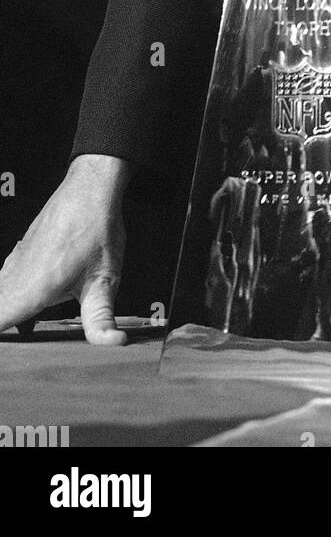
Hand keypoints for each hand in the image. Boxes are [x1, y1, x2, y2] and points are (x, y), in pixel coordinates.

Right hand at [0, 154, 129, 345]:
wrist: (89, 188)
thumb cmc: (97, 229)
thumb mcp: (104, 277)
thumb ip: (101, 316)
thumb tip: (111, 342)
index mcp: (34, 288)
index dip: (2, 339)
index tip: (9, 350)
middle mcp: (17, 276)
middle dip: (4, 323)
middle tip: (16, 344)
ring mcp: (15, 263)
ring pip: (0, 293)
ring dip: (6, 310)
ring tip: (18, 324)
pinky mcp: (18, 254)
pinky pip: (3, 280)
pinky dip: (6, 295)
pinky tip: (17, 301)